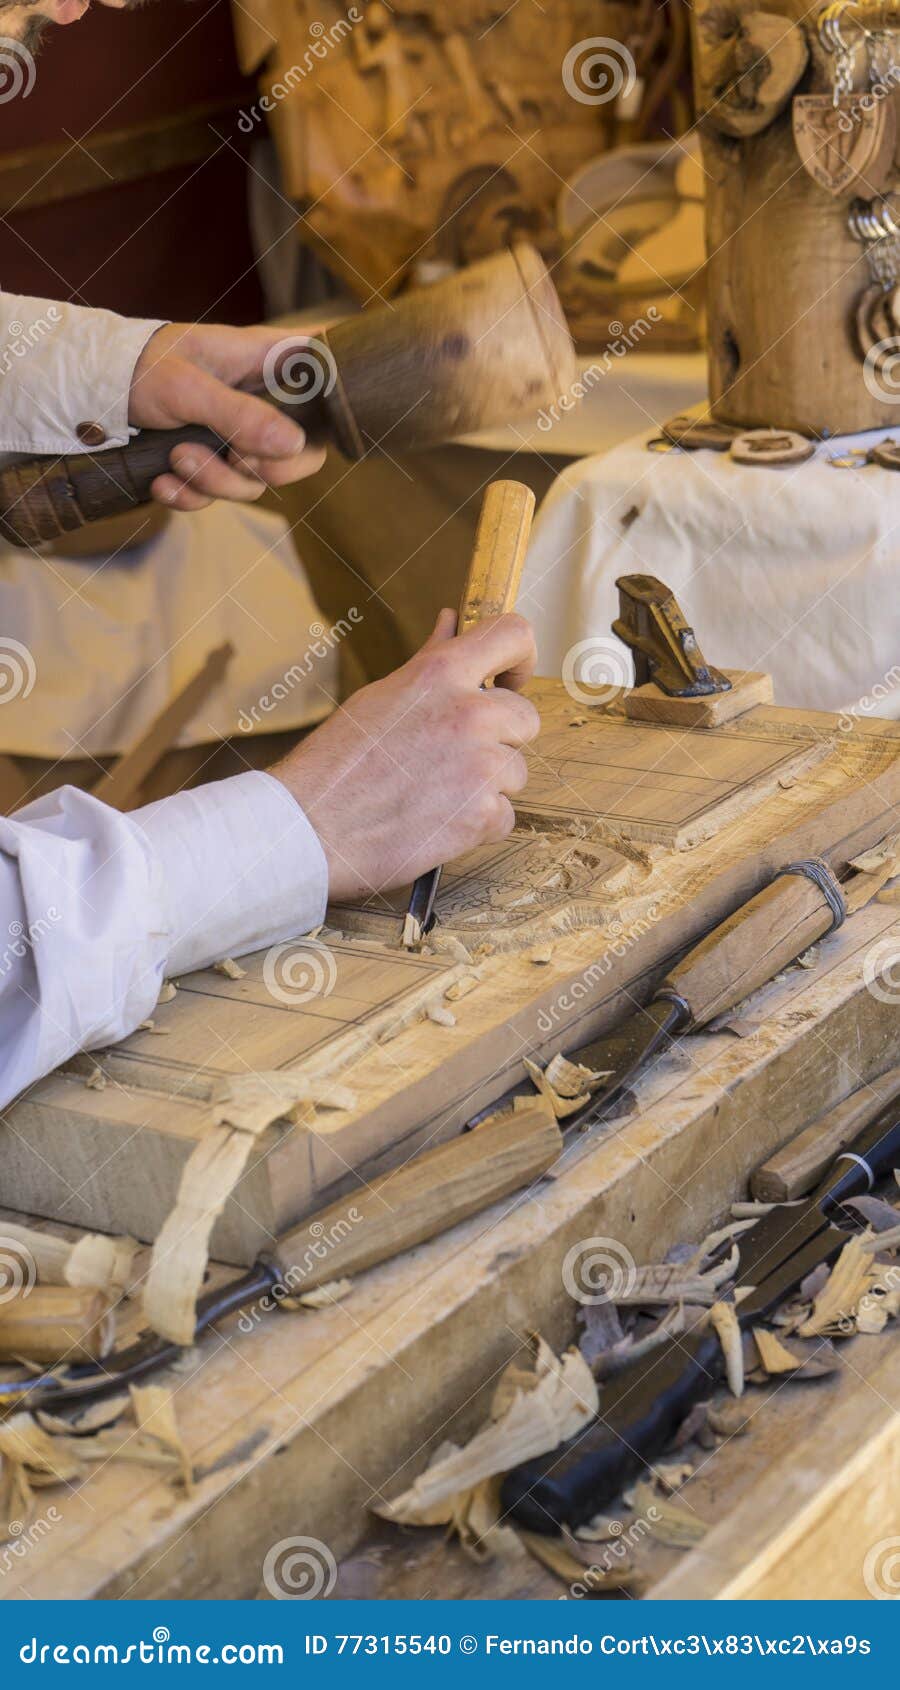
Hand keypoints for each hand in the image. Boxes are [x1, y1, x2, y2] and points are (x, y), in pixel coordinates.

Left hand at [128, 323, 326, 512]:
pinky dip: (190, 495)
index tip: (301, 429)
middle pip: (303, 451)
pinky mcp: (213, 463)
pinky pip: (219, 495)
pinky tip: (163, 481)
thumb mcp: (187, 387)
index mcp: (266, 362)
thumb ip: (241, 415)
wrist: (90, 392)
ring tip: (177, 458)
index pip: (328, 376)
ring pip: (256, 481)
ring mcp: (239, 436)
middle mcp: (262, 401)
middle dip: (267, 469)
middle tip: (235, 459)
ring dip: (214, 480)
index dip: (332, 407)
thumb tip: (294, 445)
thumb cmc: (139, 366)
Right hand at [270, 611, 539, 901]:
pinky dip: (477, 825)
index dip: (521, 658)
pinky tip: (437, 821)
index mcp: (441, 675)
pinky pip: (504, 816)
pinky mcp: (481, 815)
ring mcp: (480, 766)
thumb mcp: (381, 697)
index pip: (512, 635)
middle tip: (453, 758)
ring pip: (514, 772)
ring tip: (434, 795)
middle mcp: (469, 714)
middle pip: (526, 718)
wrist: (308, 827)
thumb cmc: (335, 765)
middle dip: (499, 740)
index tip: (510, 680)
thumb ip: (429, 662)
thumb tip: (450, 622)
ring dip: (485, 786)